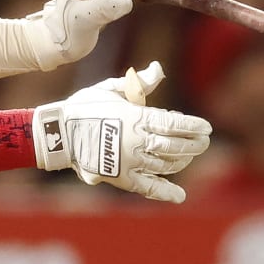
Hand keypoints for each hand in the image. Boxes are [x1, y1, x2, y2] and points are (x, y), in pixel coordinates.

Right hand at [32, 61, 210, 202]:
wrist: (57, 132)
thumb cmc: (84, 107)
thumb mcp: (111, 89)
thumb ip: (138, 83)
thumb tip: (158, 68)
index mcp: (135, 117)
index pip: (173, 124)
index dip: (192, 127)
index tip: (206, 128)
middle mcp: (136, 141)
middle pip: (174, 145)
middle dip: (193, 144)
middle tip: (204, 142)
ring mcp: (129, 161)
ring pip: (165, 165)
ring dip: (182, 161)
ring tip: (189, 155)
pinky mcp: (119, 177)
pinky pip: (148, 188)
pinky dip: (165, 192)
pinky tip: (179, 194)